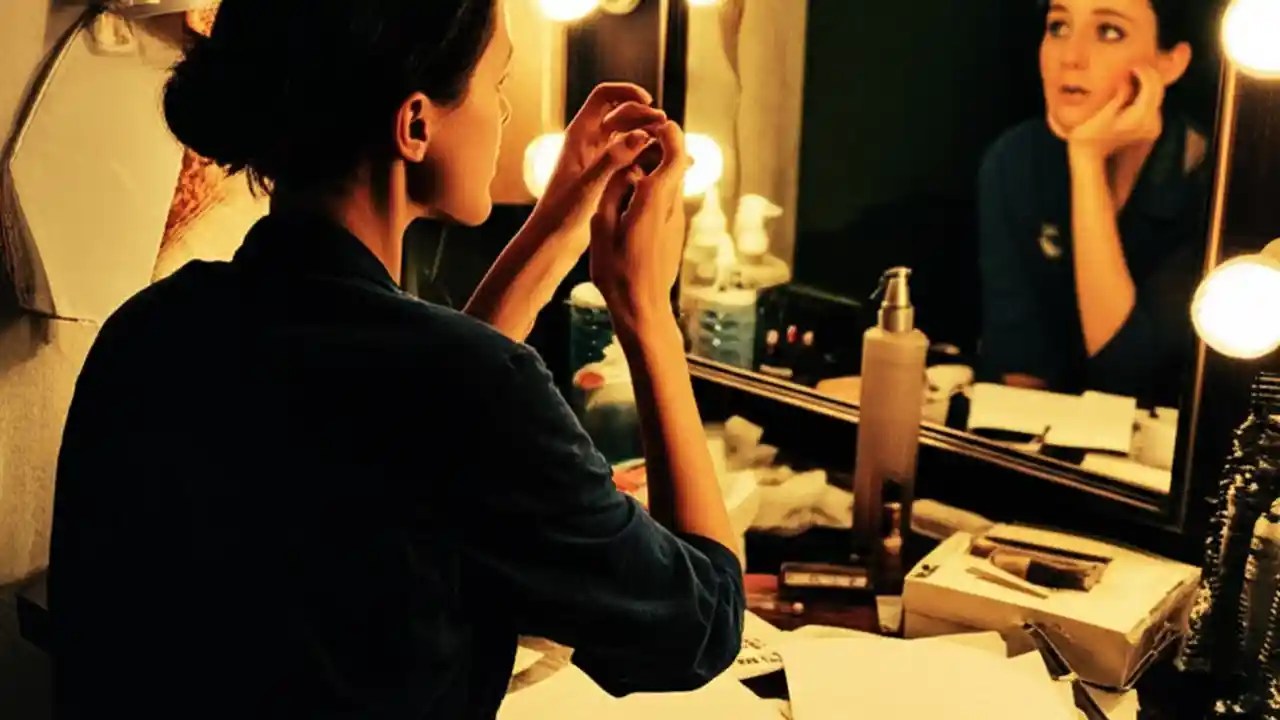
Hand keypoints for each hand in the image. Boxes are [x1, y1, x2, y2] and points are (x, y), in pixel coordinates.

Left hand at [530, 83, 667, 248]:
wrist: (551, 242)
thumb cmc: (562, 215)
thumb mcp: (590, 186)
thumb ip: (614, 159)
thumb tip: (641, 135)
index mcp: (579, 135)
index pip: (603, 96)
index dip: (627, 93)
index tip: (650, 104)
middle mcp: (588, 142)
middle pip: (621, 113)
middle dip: (645, 116)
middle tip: (667, 130)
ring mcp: (597, 159)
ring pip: (628, 136)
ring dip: (650, 137)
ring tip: (674, 149)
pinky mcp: (605, 177)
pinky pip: (630, 158)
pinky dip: (648, 157)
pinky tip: (667, 167)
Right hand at [589, 121, 689, 329]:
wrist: (642, 308)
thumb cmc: (617, 271)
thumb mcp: (602, 226)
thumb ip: (614, 189)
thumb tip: (626, 165)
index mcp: (654, 200)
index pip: (675, 151)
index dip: (666, 132)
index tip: (648, 124)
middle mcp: (672, 206)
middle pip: (676, 162)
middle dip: (658, 146)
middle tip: (632, 140)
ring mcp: (676, 220)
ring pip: (672, 180)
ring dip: (654, 168)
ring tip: (625, 170)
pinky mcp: (674, 231)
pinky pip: (667, 198)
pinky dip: (653, 188)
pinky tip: (629, 198)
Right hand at [1064, 66, 1163, 161]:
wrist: (1089, 157)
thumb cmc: (1088, 135)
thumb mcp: (1100, 113)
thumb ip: (1118, 95)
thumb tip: (1127, 79)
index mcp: (1140, 117)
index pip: (1153, 86)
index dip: (1145, 71)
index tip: (1132, 66)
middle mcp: (1152, 123)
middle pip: (1158, 90)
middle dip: (1147, 75)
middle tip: (1132, 68)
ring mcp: (1153, 127)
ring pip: (1156, 96)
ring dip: (1146, 84)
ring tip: (1130, 77)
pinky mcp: (1150, 128)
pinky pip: (1151, 104)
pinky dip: (1143, 95)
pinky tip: (1131, 92)